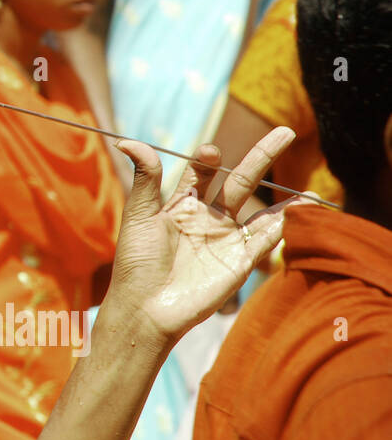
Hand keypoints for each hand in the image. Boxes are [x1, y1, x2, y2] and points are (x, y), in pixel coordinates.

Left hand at [106, 127, 299, 345]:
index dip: (208, 159)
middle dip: (261, 157)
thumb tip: (126, 140)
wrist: (146, 308)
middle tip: (285, 131)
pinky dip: (287, 223)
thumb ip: (144, 178)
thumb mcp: (139, 215)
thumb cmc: (136, 262)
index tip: (209, 153)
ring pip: (262, 210)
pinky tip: (305, 207)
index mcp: (181, 205)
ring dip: (287, 196)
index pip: (202, 173)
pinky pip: (268, 238)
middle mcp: (208, 219)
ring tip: (312, 186)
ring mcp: (227, 239)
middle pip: (240, 182)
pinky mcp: (240, 261)